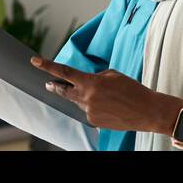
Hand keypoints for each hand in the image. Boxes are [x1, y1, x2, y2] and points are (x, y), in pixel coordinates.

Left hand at [30, 56, 182, 134]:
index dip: (47, 66)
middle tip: (48, 83)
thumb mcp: (112, 75)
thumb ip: (94, 77)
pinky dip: (94, 106)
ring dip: (84, 97)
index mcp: (91, 82)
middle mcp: (87, 98)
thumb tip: (86, 82)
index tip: (34, 61)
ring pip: (79, 101)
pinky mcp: (94, 121)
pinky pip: (88, 111)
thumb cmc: (132, 89)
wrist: (147, 111)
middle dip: (56, 86)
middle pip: (64, 91)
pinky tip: (109, 106)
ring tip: (105, 96)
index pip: (64, 72)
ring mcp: (89, 112)